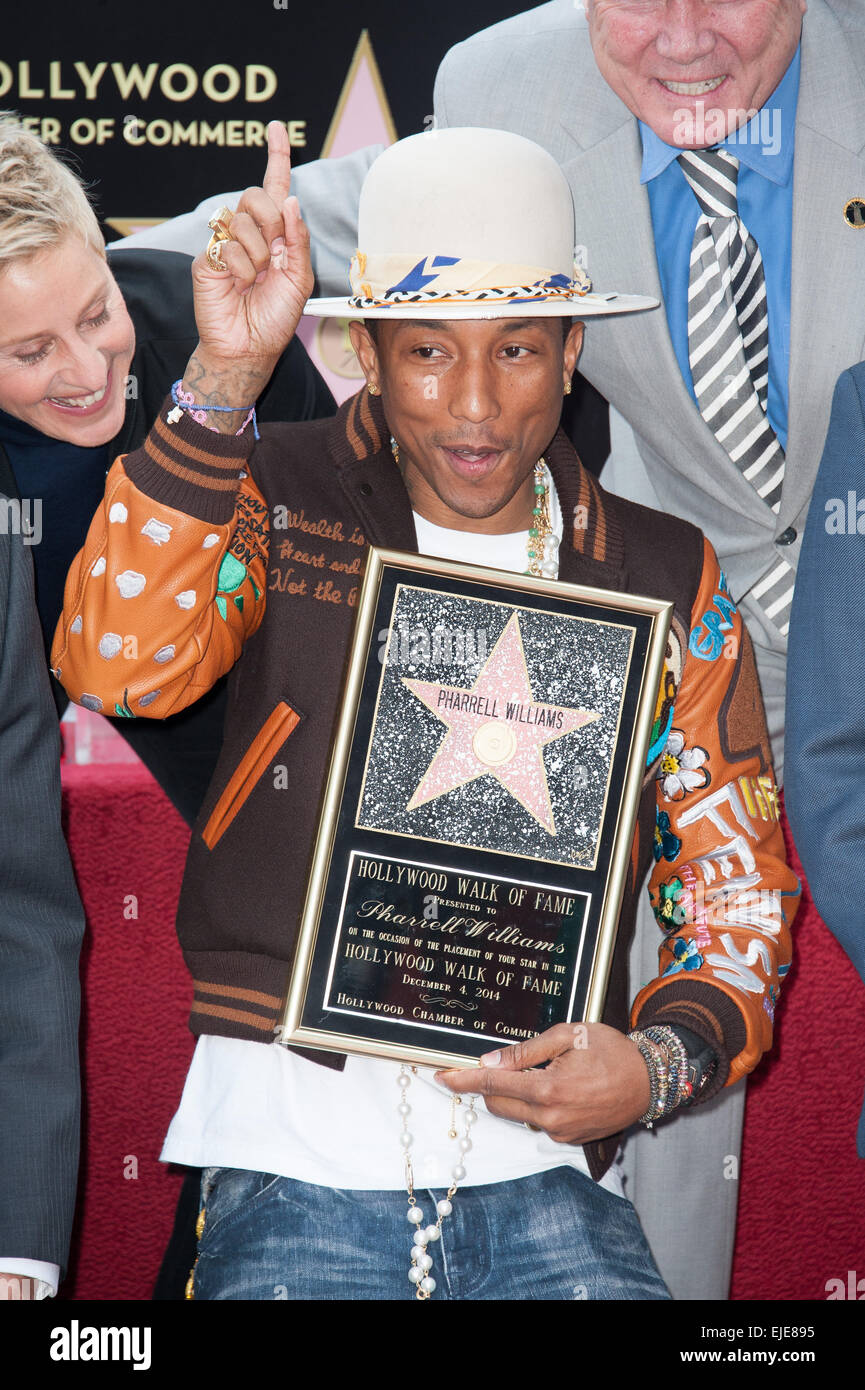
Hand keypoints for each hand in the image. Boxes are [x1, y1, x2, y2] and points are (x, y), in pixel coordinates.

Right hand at [189, 120, 313, 376]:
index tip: (277, 127)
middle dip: (270, 223)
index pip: (274, 187)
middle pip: (256, 196)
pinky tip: (239, 286)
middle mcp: (249, 233)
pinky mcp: (208, 258)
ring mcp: (225, 243)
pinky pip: (229, 246)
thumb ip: (297, 239)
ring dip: (258, 254)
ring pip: (242, 220)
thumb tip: (290, 199)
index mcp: (275, 234)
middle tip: (273, 256)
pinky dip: (242, 269)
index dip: (276, 157)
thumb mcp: (299, 279)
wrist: (249, 347)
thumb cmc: (276, 317)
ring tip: (256, 280)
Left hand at [435, 1022, 650, 1144]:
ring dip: (513, 1095)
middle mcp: (551, 1117)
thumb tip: (490, 1060)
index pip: (492, 1084)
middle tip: (487, 1064)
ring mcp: (560, 1132)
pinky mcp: (570, 1139)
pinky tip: (554, 1086)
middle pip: (499, 1103)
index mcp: (547, 1089)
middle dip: (488, 1084)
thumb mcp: (567, 1036)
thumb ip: (525, 1051)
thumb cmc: (611, 1050)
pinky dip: (535, 1105)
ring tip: (534, 1071)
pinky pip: (538, 1122)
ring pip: (518, 1114)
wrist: (649, 1080)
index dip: (463, 1079)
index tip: (441, 1076)